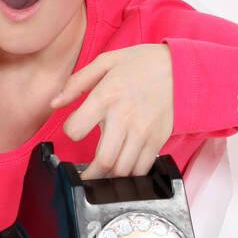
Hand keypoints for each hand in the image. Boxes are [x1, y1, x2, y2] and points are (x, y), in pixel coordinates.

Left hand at [50, 44, 173, 179]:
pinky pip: (142, 168)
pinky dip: (130, 173)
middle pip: (103, 161)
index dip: (70, 131)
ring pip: (122, 170)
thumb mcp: (106, 61)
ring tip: (104, 172)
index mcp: (106, 97)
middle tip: (85, 174)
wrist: (182, 68)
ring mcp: (143, 132)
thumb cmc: (143, 63)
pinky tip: (124, 166)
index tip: (75, 130)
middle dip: (90, 173)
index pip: (75, 130)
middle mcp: (124, 118)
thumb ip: (77, 83)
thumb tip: (55, 102)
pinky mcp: (157, 140)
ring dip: (110, 175)